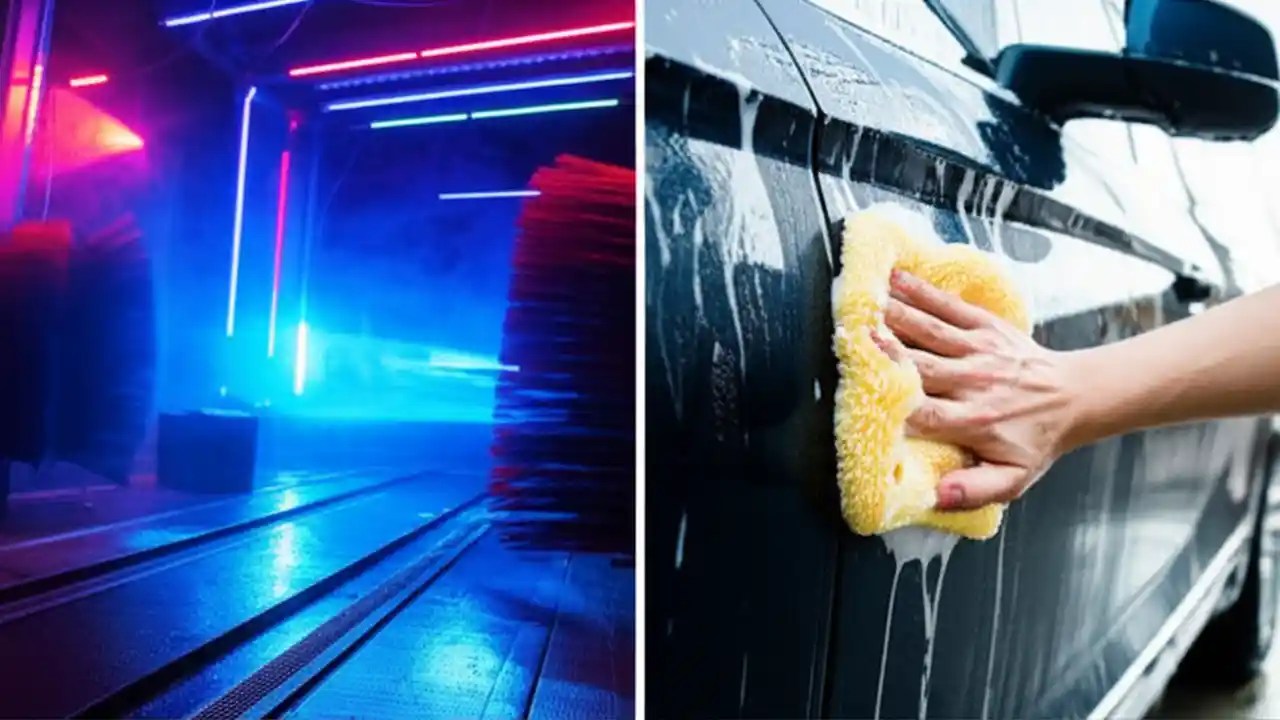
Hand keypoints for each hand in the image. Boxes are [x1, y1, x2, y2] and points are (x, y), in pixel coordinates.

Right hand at [872, 269, 1079, 510]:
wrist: (1076, 396)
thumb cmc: (1036, 439)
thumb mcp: (1013, 479)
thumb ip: (974, 490)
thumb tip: (936, 496)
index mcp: (974, 420)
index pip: (923, 411)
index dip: (891, 398)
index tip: (860, 387)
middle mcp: (973, 381)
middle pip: (918, 364)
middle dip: (883, 349)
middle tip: (848, 334)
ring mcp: (979, 349)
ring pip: (928, 329)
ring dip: (893, 315)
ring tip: (862, 302)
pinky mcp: (986, 326)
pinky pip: (949, 306)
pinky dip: (921, 290)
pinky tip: (895, 278)